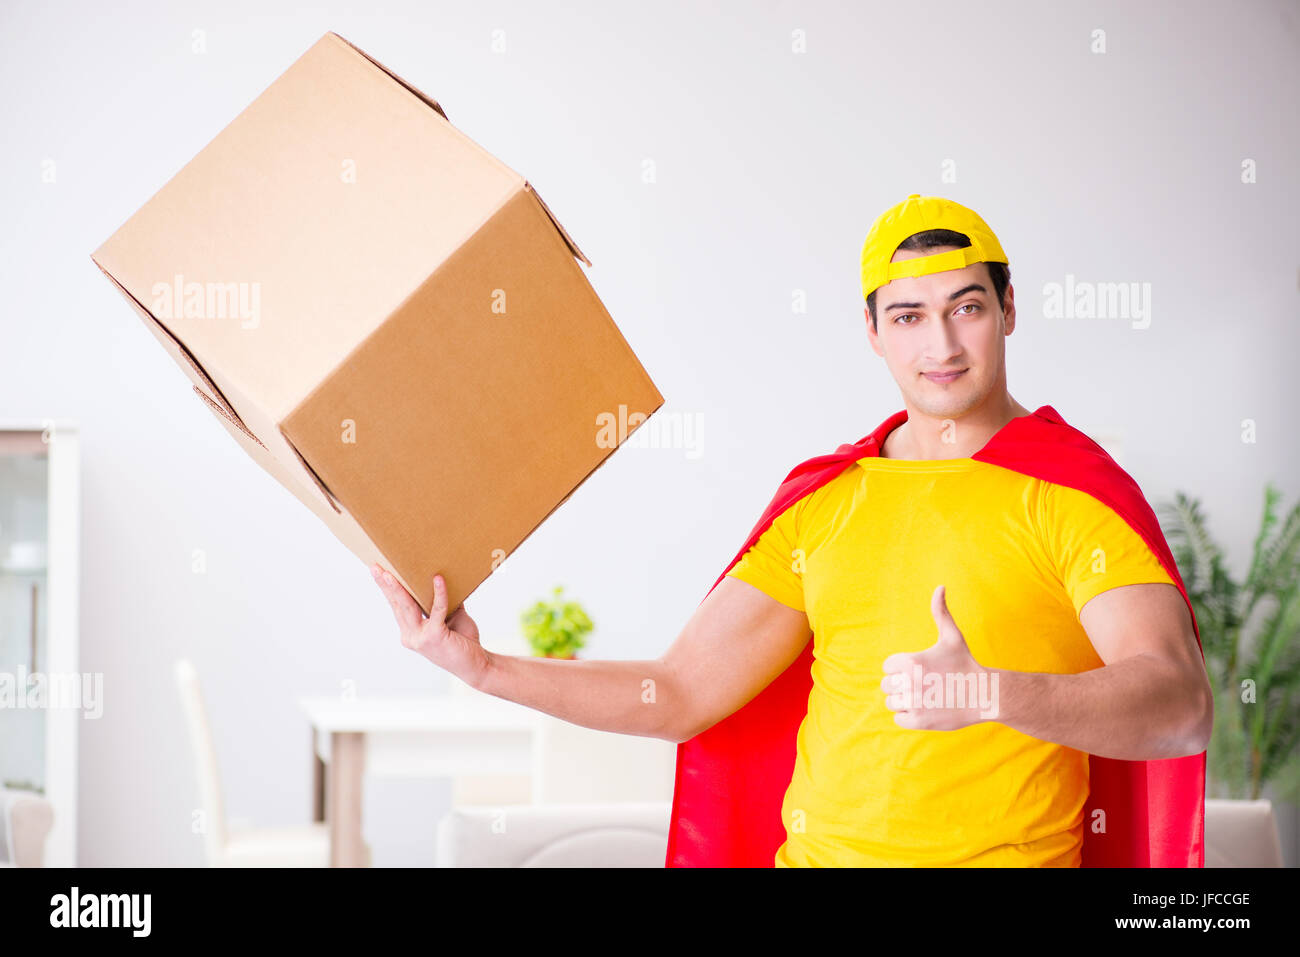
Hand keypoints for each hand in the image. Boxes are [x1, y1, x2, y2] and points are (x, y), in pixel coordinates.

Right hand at [371, 564, 489, 687]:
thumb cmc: (463, 641)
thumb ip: (443, 601)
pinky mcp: (435, 636)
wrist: (477, 664)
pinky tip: (438, 579)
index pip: (397, 608)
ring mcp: (421, 638)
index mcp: (411, 633)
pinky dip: (439, 593)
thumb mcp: (451, 617)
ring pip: (407, 607)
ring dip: (399, 588)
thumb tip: (441, 577)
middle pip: (397, 605)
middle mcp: (411, 636)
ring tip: (391, 573)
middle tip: (376, 567)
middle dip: (386, 585)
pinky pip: (436, 609)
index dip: (387, 590)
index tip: (378, 573)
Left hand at [880, 585, 997, 729]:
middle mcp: (910, 683)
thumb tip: (940, 586)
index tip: (920, 669)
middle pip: (887, 685)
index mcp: (911, 661)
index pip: (888, 666)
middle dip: (902, 684)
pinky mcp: (919, 721)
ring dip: (905, 700)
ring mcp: (914, 703)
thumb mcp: (952, 636)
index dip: (901, 667)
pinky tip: (926, 708)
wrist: (984, 694)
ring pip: (892, 702)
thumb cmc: (965, 663)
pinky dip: (908, 715)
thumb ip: (940, 612)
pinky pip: (898, 718)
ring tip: (925, 696)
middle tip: (924, 684)